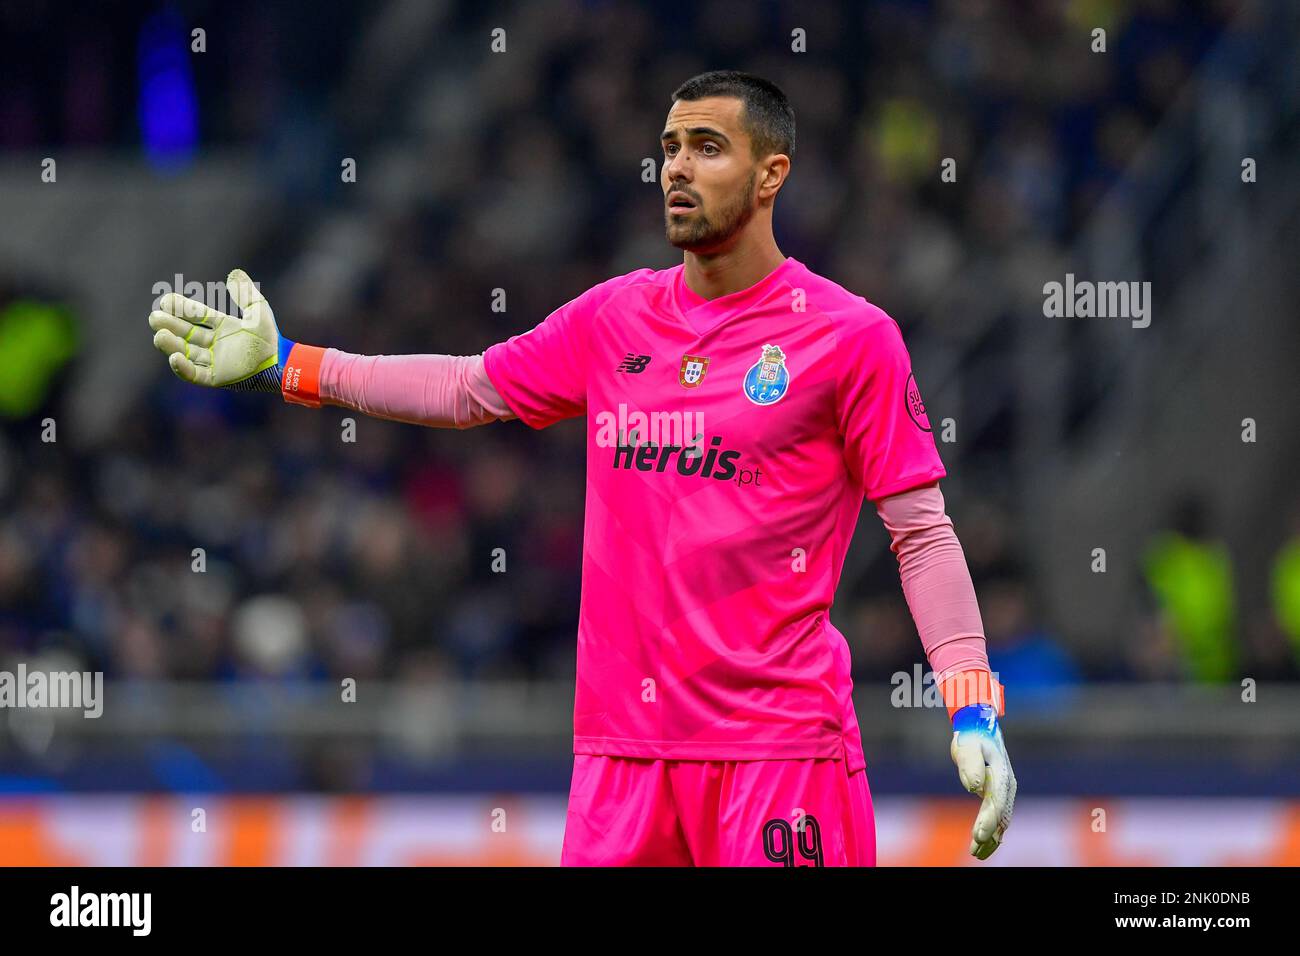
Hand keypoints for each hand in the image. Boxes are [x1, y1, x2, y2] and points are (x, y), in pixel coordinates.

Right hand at [148, 269, 291, 389]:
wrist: (281, 363)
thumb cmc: (270, 338)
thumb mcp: (258, 311)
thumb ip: (246, 293)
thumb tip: (234, 273)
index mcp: (222, 326)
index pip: (196, 315)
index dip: (181, 308)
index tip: (165, 300)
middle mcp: (214, 343)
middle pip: (186, 333)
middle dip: (170, 325)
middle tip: (154, 318)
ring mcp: (214, 361)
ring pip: (186, 352)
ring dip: (171, 344)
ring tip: (159, 335)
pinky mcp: (216, 377)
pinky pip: (195, 374)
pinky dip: (183, 367)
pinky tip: (173, 357)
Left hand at [950, 703, 1016, 859]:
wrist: (981, 727)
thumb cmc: (972, 735)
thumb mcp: (968, 745)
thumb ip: (969, 763)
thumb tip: (973, 787)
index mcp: (1001, 774)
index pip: (996, 802)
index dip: (988, 821)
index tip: (978, 836)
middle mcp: (1008, 786)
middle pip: (1000, 815)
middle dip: (989, 835)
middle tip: (975, 851)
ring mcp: (1005, 792)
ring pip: (1001, 820)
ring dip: (991, 838)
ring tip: (977, 853)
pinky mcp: (1000, 795)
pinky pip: (998, 817)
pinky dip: (993, 832)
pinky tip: (984, 846)